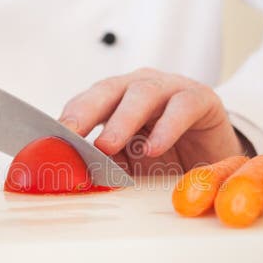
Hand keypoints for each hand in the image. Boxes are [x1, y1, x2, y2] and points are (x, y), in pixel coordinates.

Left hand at [59, 69, 243, 174]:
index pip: (86, 102)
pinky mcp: (201, 98)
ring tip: (108, 146)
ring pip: (143, 92)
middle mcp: (139, 87)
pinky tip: (155, 148)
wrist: (213, 159)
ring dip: (122, 119)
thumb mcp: (129, 164)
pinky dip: (167, 127)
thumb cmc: (167, 158)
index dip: (68, 118)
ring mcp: (171, 89)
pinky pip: (181, 107)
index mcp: (116, 99)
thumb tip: (72, 174)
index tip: (49, 137)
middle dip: (86, 110)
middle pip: (108, 89)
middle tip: (71, 134)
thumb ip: (104, 164)